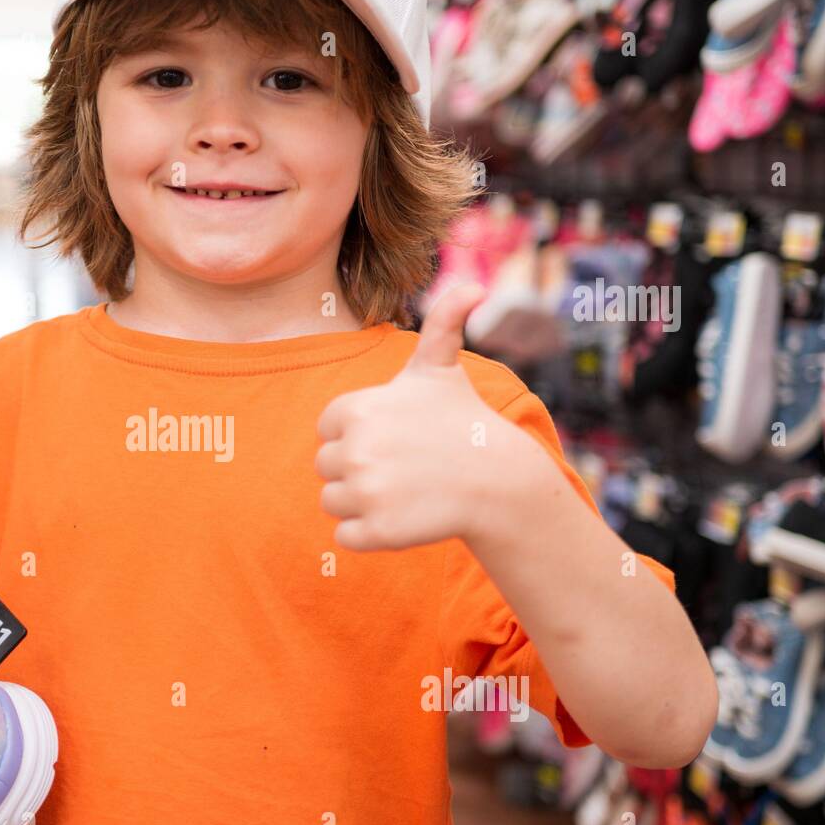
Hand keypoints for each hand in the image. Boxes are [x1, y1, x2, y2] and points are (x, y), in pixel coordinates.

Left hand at [315, 283, 530, 551]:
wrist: (497, 482)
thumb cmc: (463, 421)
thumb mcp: (443, 367)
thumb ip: (443, 321)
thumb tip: (475, 287)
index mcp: (355, 409)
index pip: (327, 430)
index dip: (358, 434)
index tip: (395, 435)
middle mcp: (354, 449)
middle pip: (327, 466)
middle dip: (359, 468)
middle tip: (403, 465)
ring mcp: (365, 493)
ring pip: (333, 502)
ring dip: (362, 502)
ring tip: (403, 489)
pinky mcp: (376, 531)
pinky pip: (345, 537)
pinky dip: (369, 533)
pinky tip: (403, 516)